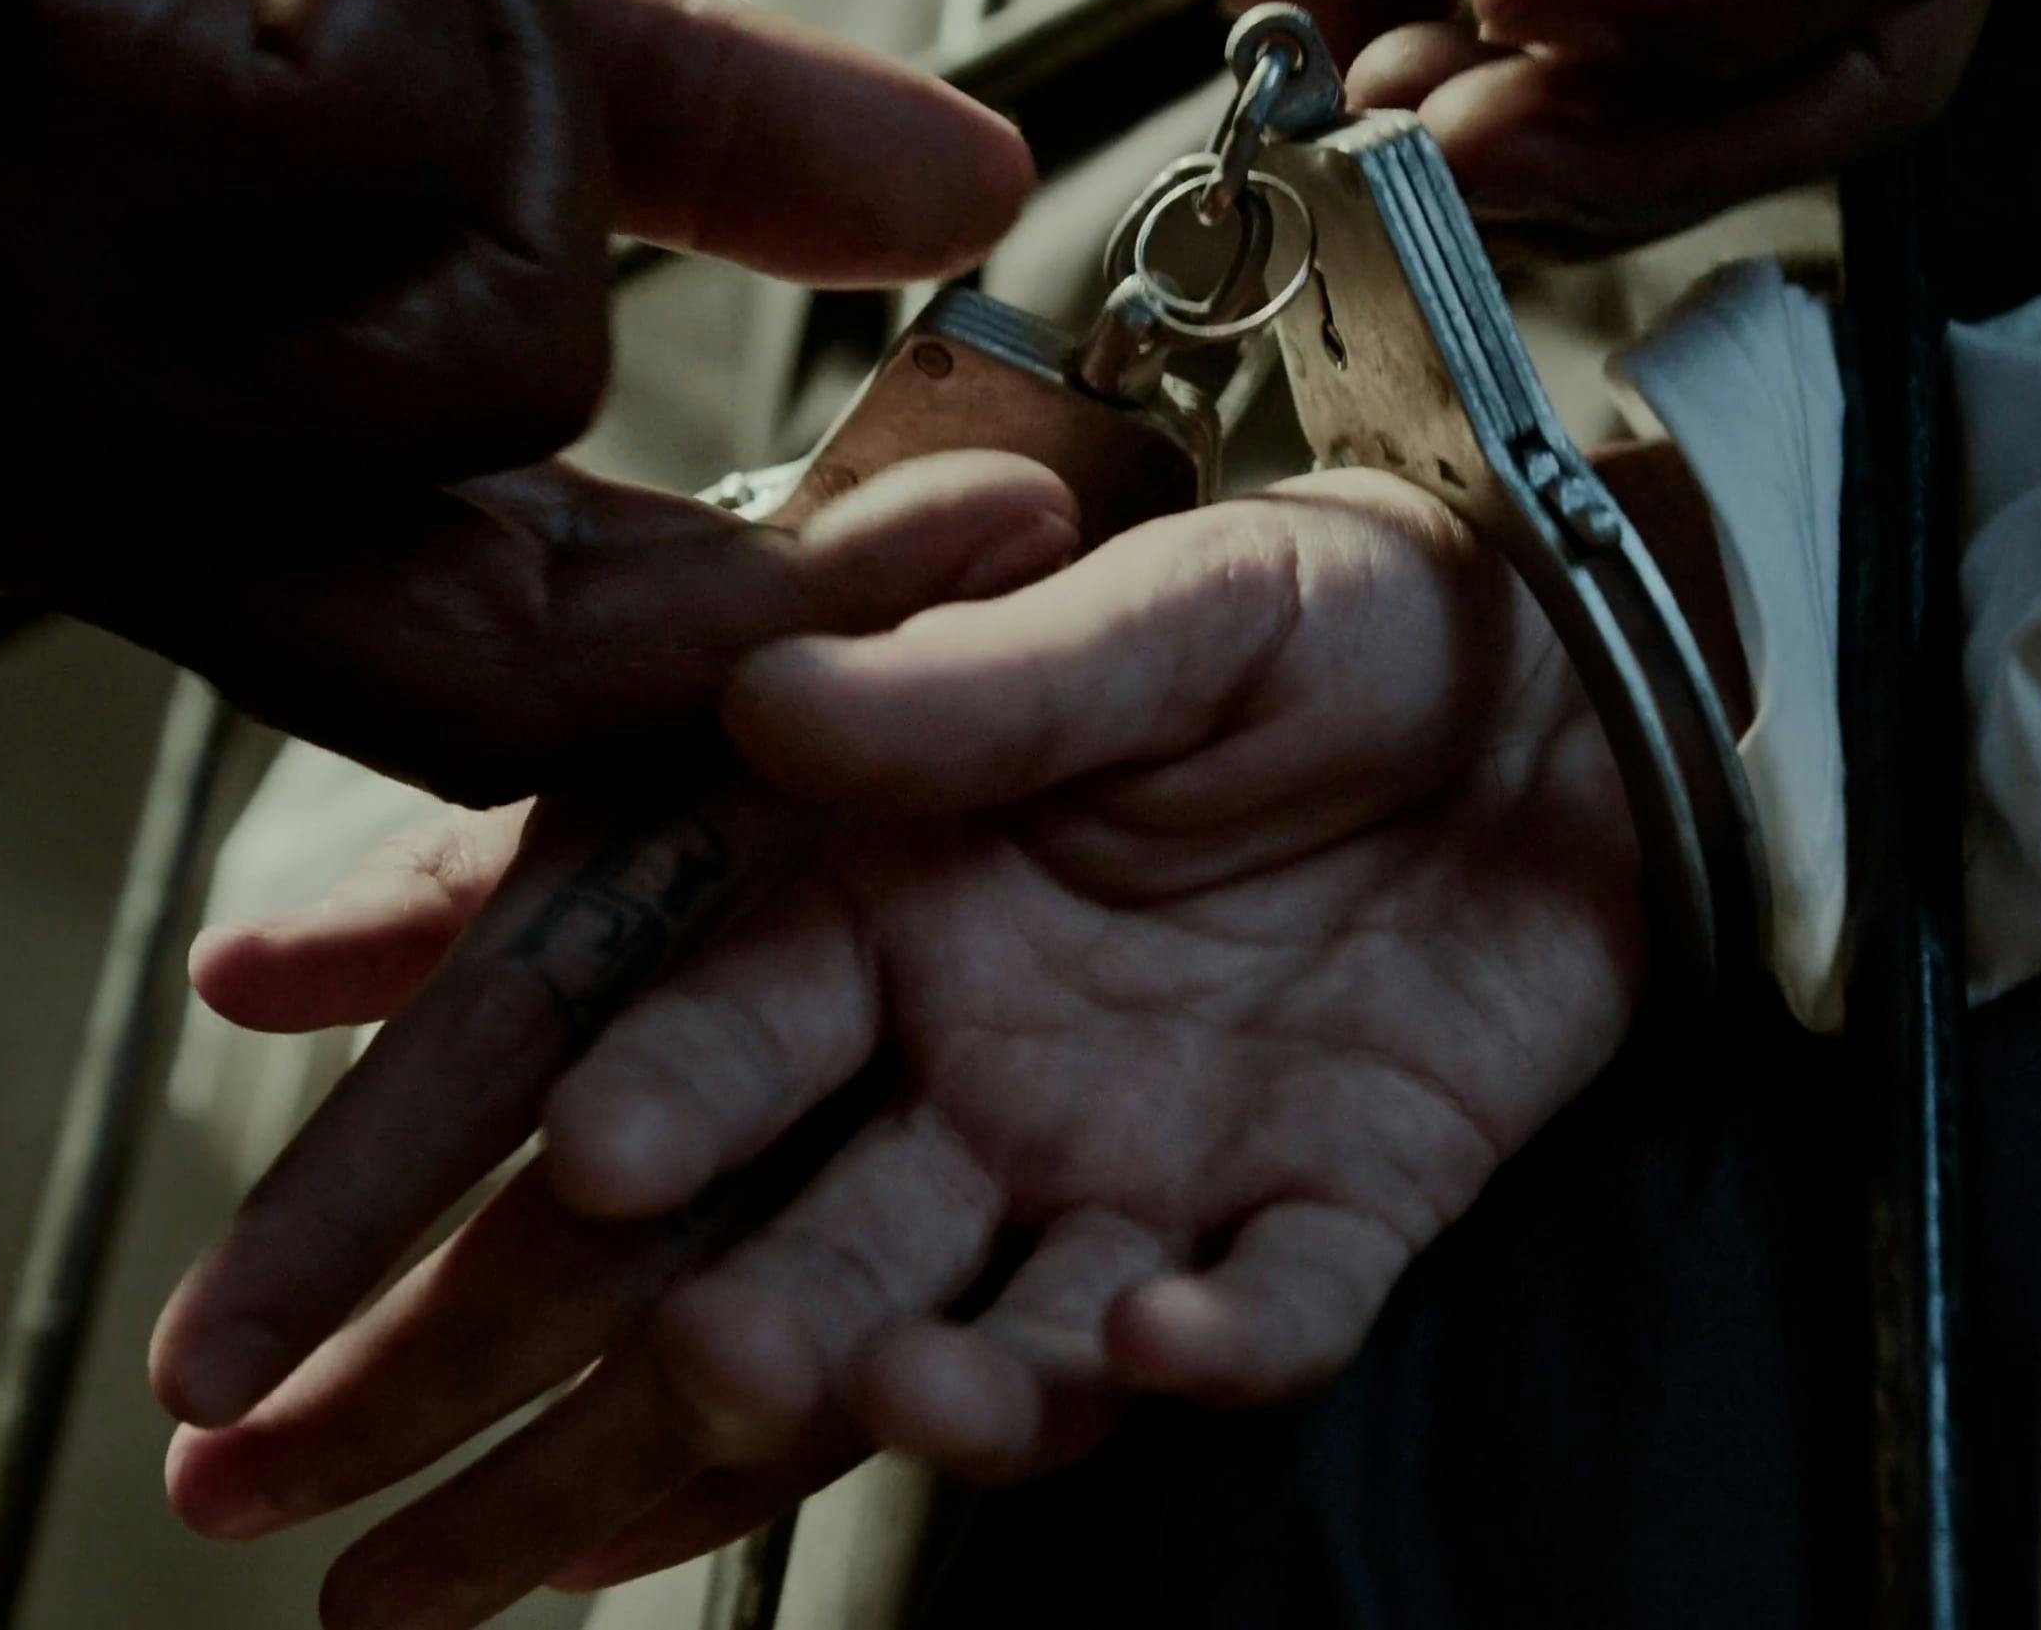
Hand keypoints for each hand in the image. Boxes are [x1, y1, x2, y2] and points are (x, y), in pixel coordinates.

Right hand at [153, 470, 1646, 1625]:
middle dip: (688, 1360)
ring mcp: (1152, 1163)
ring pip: (1002, 1326)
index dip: (556, 1145)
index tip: (463, 1214)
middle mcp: (980, 1073)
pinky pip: (1271, 1314)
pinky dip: (1214, 1349)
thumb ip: (968, 687)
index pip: (669, 1051)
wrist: (1577, 666)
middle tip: (606, 1432)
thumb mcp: (1152, 608)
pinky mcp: (1335, 1212)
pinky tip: (1152, 1346)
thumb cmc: (1332, 610)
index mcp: (885, 916)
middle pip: (790, 1254)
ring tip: (896, 1401)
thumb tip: (759, 711)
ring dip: (941, 1388)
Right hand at [1154, 0, 2040, 238]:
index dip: (1507, 146)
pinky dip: (1714, 9)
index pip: (1625, 41)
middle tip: (1440, 190)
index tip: (1376, 171)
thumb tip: (1306, 76)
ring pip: (1855, 51)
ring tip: (1481, 127)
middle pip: (1764, 85)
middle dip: (1596, 184)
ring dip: (1653, 143)